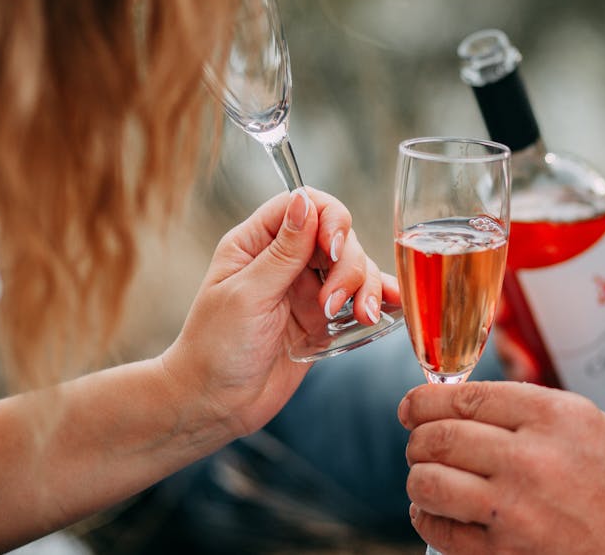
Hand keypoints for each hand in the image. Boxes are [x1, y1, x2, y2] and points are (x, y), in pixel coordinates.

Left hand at [161, 188, 400, 437]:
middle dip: (348, 266)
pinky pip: (360, 299)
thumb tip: (304, 200)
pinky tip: (390, 308)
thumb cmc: (215, 348)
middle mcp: (285, 261)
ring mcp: (306, 290)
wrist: (215, 404)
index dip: (328, 218)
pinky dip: (379, 300)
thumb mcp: (247, 295)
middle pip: (338, 236)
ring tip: (361, 317)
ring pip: (355, 267)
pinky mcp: (323, 320)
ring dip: (366, 287)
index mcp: (256, 243)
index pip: (303, 205)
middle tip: (333, 303)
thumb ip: (282, 251)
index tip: (332, 249)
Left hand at [399, 382, 604, 553]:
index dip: (425, 401)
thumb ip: (527, 410)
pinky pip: (439, 529)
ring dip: (419, 479)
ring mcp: (516, 508)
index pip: (464, 397)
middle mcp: (531, 457)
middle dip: (419, 440)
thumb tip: (460, 404)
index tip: (412, 407)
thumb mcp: (587, 424)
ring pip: (428, 481)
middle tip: (420, 446)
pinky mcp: (506, 552)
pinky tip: (437, 513)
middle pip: (439, 436)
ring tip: (428, 480)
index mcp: (553, 416)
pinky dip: (428, 518)